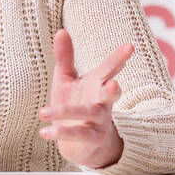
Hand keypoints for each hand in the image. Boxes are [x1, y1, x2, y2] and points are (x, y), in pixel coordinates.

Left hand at [39, 28, 130, 168]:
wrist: (79, 142)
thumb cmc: (74, 103)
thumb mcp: (67, 79)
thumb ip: (66, 57)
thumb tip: (61, 31)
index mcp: (98, 83)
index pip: (110, 68)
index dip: (120, 58)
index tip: (130, 46)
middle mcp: (103, 101)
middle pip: (112, 94)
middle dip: (114, 90)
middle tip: (114, 85)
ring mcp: (100, 121)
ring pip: (89, 114)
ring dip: (68, 112)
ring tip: (44, 112)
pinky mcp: (92, 138)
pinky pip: (79, 135)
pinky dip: (61, 132)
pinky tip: (44, 132)